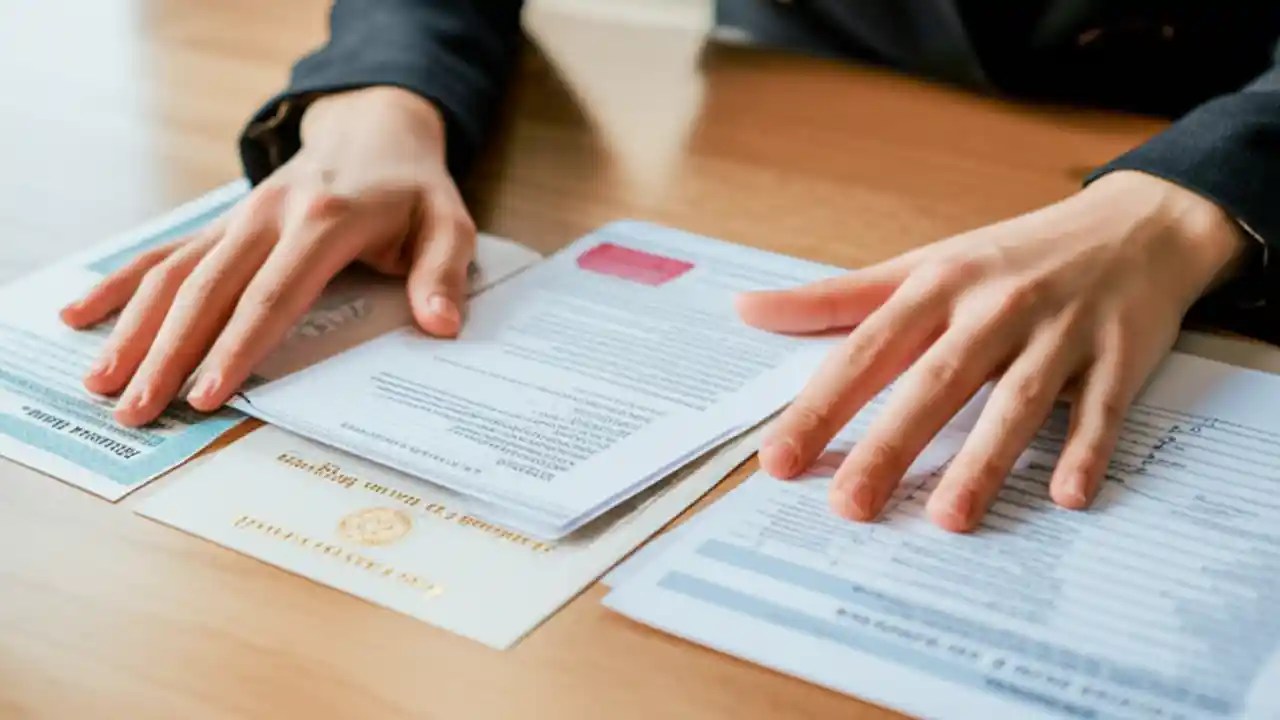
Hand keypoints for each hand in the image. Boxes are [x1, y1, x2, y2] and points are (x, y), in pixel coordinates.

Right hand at [60, 87, 474, 426]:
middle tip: (138, 410)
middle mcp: (269, 217)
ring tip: (102, 382)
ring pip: (174, 273)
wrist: (375, 129)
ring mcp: (238, 219)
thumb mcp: (448, 224)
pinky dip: (120, 282)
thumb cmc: (413, 190)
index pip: (273, 296)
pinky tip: (81, 314)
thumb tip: (440, 325)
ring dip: (134, 327)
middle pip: (208, 290)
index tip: (207, 394)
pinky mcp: (222, 224)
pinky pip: (165, 252)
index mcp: (324, 222)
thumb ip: (442, 274)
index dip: (237, 347)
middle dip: (169, 352)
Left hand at [737, 171, 1248, 531]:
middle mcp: (994, 307)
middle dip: (890, 444)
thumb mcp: (922, 265)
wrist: (1135, 224)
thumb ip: (835, 299)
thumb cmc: (1010, 256)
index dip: (821, 406)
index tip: (779, 460)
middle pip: (935, 381)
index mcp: (937, 286)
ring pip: (1015, 400)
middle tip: (850, 505)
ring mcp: (1060, 331)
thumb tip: (746, 309)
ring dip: (984, 459)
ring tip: (946, 518)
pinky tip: (1067, 496)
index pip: (866, 352)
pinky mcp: (1119, 355)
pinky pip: (1101, 408)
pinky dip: (1087, 449)